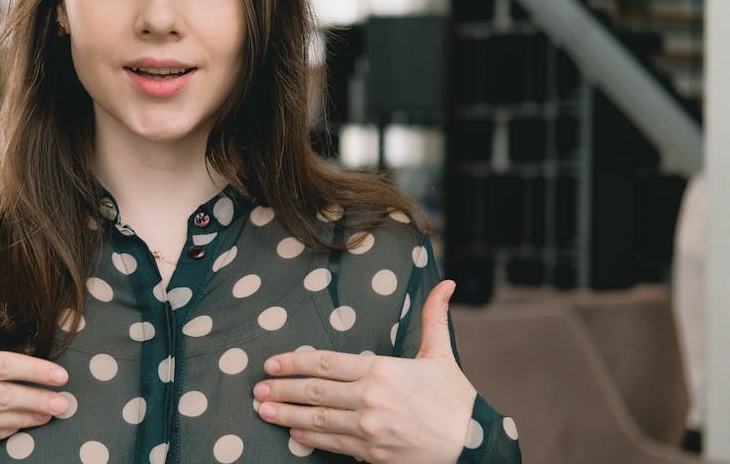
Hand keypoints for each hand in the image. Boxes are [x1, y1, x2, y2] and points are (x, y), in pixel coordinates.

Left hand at [253, 280, 475, 463]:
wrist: (472, 444)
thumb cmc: (455, 399)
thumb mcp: (441, 355)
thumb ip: (434, 317)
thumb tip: (446, 283)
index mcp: (381, 370)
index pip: (325, 363)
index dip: (293, 363)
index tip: (271, 364)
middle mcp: (370, 398)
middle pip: (314, 392)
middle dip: (281, 390)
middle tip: (257, 389)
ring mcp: (369, 428)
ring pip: (317, 420)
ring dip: (286, 416)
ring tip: (263, 411)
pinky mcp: (371, 453)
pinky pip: (332, 444)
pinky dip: (310, 439)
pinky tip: (292, 434)